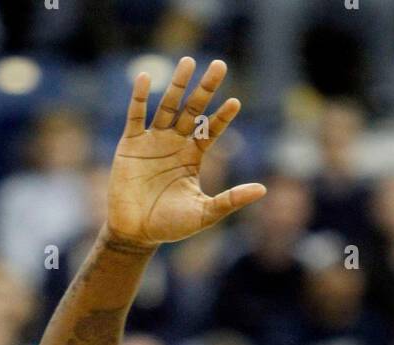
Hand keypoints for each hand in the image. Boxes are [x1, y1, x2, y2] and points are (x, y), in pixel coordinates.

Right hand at [107, 57, 265, 247]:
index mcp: (192, 157)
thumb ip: (231, 200)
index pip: (211, 130)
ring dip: (177, 84)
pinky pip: (136, 115)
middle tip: (220, 65)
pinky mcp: (130, 144)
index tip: (235, 102)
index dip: (222, 117)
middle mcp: (174, 143)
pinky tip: (146, 78)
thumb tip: (262, 190)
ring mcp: (152, 141)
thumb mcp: (205, 214)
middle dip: (205, 89)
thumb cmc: (170, 226)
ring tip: (188, 62)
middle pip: (193, 110)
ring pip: (167, 106)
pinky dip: (140, 97)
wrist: (135, 233)